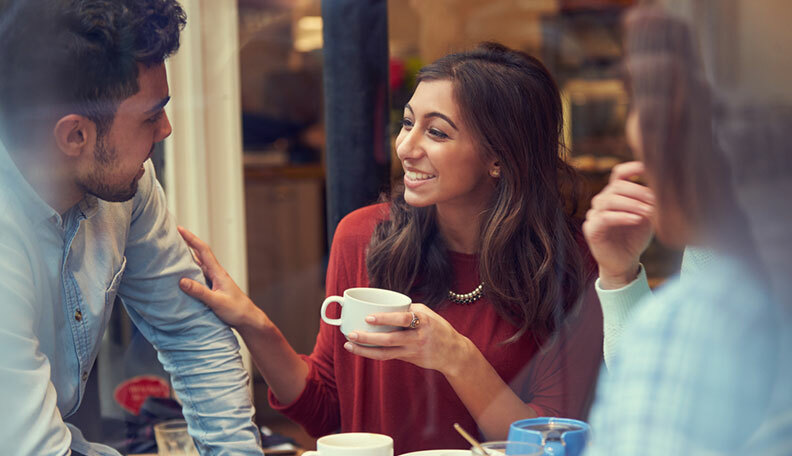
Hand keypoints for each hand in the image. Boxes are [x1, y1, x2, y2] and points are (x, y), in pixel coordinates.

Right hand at [177, 226, 265, 331]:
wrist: (248, 318)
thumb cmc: (236, 310)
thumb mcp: (217, 301)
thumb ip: (200, 292)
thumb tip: (181, 281)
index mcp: (218, 272)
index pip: (203, 250)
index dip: (191, 238)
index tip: (179, 229)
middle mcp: (216, 273)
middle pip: (200, 254)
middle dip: (187, 243)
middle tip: (173, 236)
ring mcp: (215, 280)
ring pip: (199, 264)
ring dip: (187, 257)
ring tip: (173, 251)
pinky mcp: (213, 287)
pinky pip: (199, 275)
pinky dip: (190, 270)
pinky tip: (183, 272)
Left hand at [343, 303, 472, 377]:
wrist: (453, 353)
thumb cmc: (438, 328)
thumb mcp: (428, 314)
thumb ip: (408, 310)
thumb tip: (385, 304)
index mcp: (423, 321)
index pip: (403, 319)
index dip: (385, 319)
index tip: (368, 317)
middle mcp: (418, 337)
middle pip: (390, 339)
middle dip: (368, 338)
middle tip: (351, 333)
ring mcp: (413, 351)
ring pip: (385, 353)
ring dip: (365, 350)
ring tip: (349, 345)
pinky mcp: (409, 359)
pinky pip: (388, 356)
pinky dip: (373, 353)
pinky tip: (360, 350)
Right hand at [583, 161, 654, 288]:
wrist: (624, 263)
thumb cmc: (635, 238)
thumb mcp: (647, 217)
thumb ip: (650, 202)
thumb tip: (663, 188)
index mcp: (615, 194)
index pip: (619, 174)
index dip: (632, 168)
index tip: (649, 168)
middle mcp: (602, 201)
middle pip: (616, 186)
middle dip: (638, 191)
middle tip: (655, 200)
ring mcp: (594, 214)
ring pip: (610, 200)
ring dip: (632, 204)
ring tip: (648, 211)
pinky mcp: (591, 228)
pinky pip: (605, 217)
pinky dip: (622, 217)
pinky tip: (636, 219)